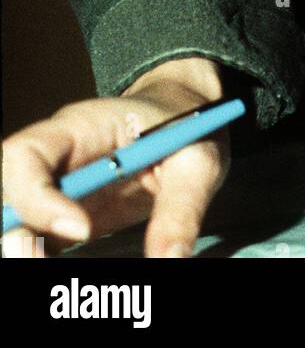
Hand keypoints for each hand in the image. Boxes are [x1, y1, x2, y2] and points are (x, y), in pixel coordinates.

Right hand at [2, 57, 230, 257]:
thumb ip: (182, 207)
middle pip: (7, 187)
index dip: (39, 196)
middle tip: (39, 259)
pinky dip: (44, 257)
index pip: (28, 153)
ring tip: (50, 267)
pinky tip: (67, 275)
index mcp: (83, 126)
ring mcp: (58, 186)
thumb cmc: (188, 126)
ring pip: (16, 216)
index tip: (81, 230)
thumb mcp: (198, 161)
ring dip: (26, 247)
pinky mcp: (65, 214)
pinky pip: (39, 238)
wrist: (185, 117)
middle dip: (16, 229)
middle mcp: (58, 156)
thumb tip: (169, 259)